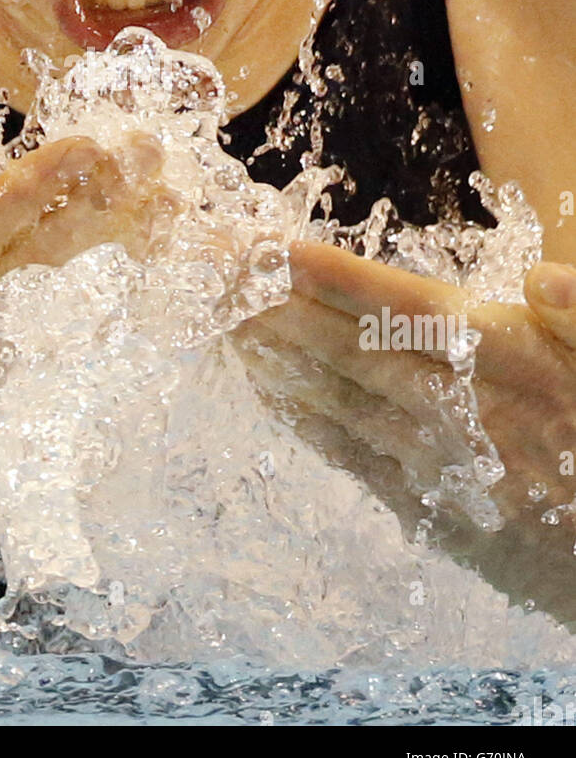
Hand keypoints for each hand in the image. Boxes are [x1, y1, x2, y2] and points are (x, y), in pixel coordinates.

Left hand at [237, 241, 575, 622]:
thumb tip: (541, 279)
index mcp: (513, 361)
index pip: (407, 307)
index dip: (336, 276)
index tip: (274, 248)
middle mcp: (466, 410)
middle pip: (353, 346)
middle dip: (280, 305)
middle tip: (216, 270)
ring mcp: (441, 463)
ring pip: (340, 399)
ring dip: (276, 356)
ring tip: (223, 316)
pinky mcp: (429, 509)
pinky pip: (350, 455)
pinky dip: (303, 419)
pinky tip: (267, 388)